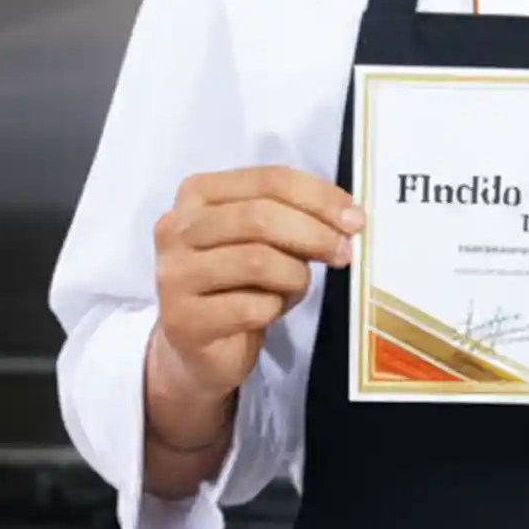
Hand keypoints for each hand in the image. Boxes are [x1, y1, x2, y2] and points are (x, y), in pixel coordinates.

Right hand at [149, 166, 364, 438]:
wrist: (201, 348)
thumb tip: (348, 218)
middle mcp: (176, 228)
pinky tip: (269, 311)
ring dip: (295, 276)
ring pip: (258, 261)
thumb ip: (297, 219)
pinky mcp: (183, 320)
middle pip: (260, 217)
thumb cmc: (240, 284)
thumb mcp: (267, 241)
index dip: (319, 196)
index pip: (268, 180)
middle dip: (315, 234)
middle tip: (344, 254)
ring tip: (296, 287)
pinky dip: (276, 309)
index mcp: (198, 194)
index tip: (354, 218)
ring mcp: (174, 275)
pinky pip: (251, 307)